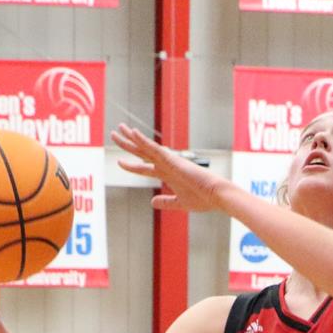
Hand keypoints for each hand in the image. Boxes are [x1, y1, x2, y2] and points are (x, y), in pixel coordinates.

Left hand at [113, 125, 229, 213]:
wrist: (217, 196)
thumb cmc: (203, 199)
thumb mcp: (180, 203)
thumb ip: (166, 202)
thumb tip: (152, 202)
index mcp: (168, 174)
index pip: (145, 168)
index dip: (131, 166)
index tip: (120, 161)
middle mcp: (167, 165)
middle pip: (143, 152)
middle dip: (128, 143)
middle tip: (115, 133)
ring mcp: (169, 161)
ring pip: (146, 147)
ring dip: (131, 138)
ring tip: (119, 129)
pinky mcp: (173, 160)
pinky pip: (154, 148)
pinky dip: (143, 140)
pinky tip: (133, 133)